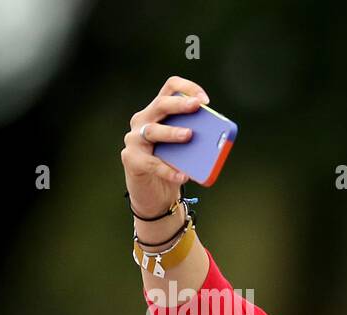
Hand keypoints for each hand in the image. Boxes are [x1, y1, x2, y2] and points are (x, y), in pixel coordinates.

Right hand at [121, 76, 208, 214]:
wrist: (155, 194)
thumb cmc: (173, 165)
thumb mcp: (185, 149)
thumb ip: (195, 139)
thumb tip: (215, 137)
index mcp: (158, 112)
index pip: (170, 88)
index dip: (187, 89)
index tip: (204, 100)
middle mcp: (143, 121)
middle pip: (160, 105)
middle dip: (180, 104)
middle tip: (197, 106)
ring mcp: (134, 139)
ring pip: (152, 130)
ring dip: (172, 132)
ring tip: (189, 135)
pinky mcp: (131, 159)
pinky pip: (151, 163)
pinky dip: (168, 170)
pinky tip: (183, 175)